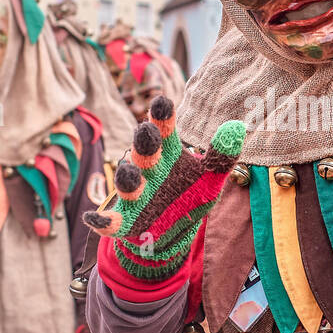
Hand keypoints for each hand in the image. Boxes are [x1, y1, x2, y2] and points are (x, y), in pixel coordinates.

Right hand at [83, 96, 244, 280]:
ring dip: (127, 177)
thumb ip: (222, 155)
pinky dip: (103, 221)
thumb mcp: (210, 177)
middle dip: (144, 142)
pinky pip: (111, 221)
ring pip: (128, 182)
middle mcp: (148, 169)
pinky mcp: (126, 221)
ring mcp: (135, 195)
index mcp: (167, 154)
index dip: (162, 117)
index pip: (164, 131)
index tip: (162, 101)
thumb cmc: (188, 195)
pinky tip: (95, 220)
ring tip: (128, 172)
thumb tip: (237, 127)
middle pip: (144, 152)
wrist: (172, 231)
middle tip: (146, 129)